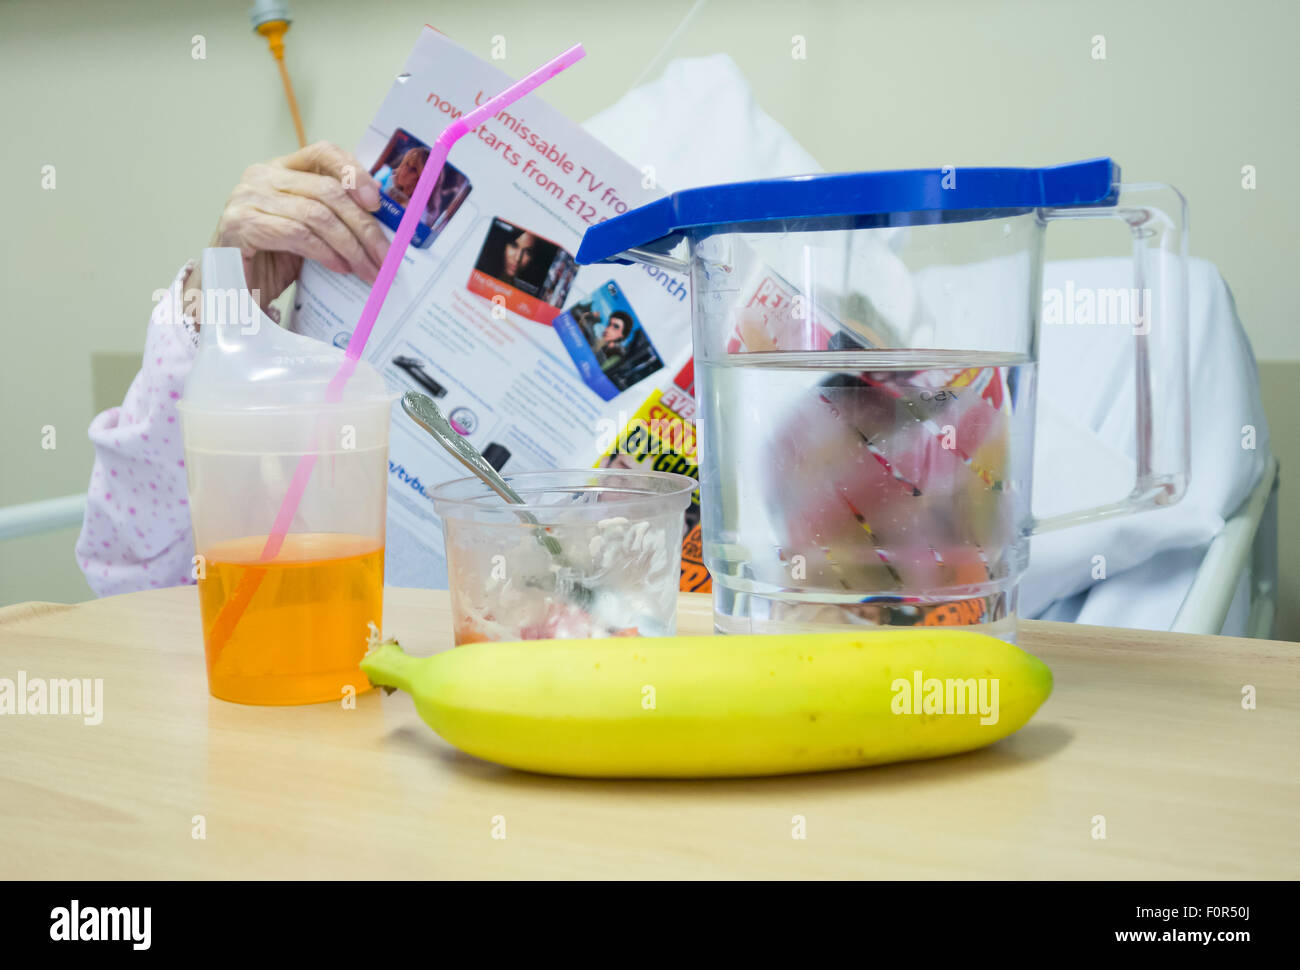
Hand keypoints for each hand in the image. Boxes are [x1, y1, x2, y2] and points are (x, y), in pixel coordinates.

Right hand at [185, 142, 388, 322]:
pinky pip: (297, 233)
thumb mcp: (308, 232)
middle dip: (364, 226)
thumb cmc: (270, 260)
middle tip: (385, 256)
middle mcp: (261, 176)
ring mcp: (247, 198)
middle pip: (328, 191)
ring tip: (368, 269)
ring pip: (317, 214)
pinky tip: (340, 267)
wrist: (229, 290)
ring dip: (351, 246)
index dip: (355, 172)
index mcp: (281, 170)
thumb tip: (381, 225)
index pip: (323, 151)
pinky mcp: (241, 225)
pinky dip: (325, 252)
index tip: (377, 202)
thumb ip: (333, 218)